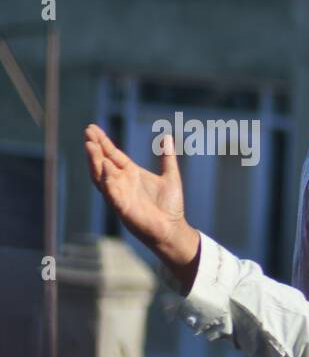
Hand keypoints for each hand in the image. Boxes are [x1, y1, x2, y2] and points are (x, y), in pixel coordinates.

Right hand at [84, 124, 198, 275]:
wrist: (172, 228)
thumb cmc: (170, 206)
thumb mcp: (170, 176)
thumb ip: (167, 158)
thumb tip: (167, 137)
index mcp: (131, 173)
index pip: (113, 154)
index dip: (103, 142)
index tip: (93, 128)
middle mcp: (122, 182)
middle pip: (103, 161)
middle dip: (95, 147)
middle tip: (87, 132)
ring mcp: (119, 194)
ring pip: (101, 175)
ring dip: (95, 161)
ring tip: (89, 145)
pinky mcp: (121, 206)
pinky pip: (110, 191)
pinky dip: (107, 179)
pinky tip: (105, 166)